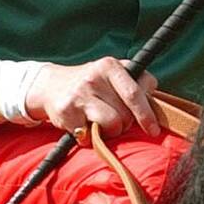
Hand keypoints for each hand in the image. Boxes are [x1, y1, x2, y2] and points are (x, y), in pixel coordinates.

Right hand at [25, 59, 159, 140]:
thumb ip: (137, 82)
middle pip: (125, 115)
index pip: (134, 94)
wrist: (50, 85)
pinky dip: (89, 137)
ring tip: (100, 123)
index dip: (146, 115)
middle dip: (125, 124)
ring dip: (110, 131)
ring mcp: (79, 95)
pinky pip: (90, 136)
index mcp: (110, 66)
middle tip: (114, 119)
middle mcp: (94, 78)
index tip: (153, 130)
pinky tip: (83, 125)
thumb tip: (154, 101)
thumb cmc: (92, 83)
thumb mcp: (114, 73)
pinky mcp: (66, 112)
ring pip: (111, 125)